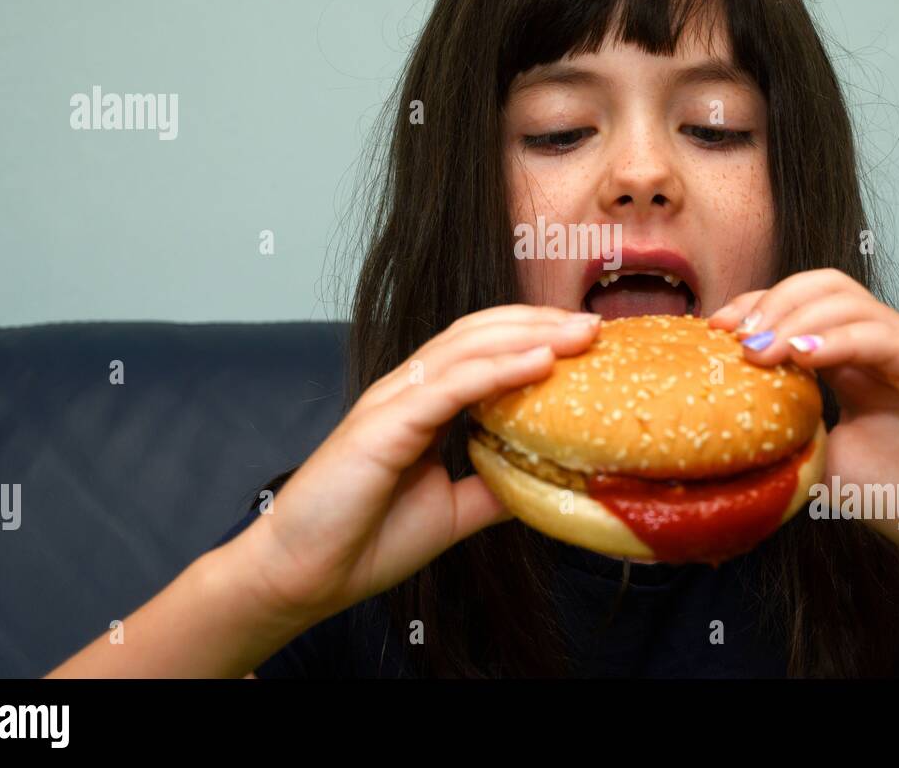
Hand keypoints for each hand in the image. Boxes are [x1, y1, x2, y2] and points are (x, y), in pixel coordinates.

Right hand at [235, 305, 601, 622]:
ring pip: (468, 348)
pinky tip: (540, 362)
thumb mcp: (454, 509)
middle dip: (540, 322)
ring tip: (581, 333)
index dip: (534, 335)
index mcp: (422, 403)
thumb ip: (495, 485)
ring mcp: (393, 401)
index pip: (484, 348)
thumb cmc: (365, 539)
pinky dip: (498, 370)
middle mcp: (407, 390)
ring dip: (530, 335)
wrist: (304, 575)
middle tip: (594, 324)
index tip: (585, 340)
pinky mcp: (382, 425)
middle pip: (480, 334)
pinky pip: (449, 386)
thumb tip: (548, 477)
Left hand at [708, 269, 898, 579]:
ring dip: (793, 317)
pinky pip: (880, 334)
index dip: (754, 308)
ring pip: (846, 299)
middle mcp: (877, 344)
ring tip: (760, 350)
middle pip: (819, 286)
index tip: (712, 332)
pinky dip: (836, 337)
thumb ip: (787, 431)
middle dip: (768, 302)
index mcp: (850, 361)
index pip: (797, 305)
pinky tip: (803, 355)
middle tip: (732, 337)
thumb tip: (729, 419)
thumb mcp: (823, 461)